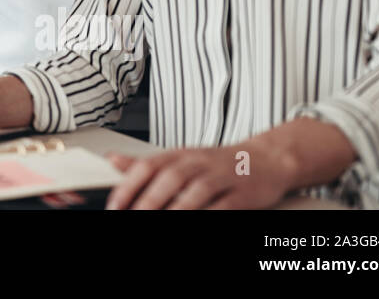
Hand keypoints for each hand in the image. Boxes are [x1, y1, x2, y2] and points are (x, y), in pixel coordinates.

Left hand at [104, 144, 294, 209]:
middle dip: (149, 201)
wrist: (266, 159)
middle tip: (134, 216)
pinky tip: (198, 222)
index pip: (148, 165)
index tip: (114, 206)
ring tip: (159, 223)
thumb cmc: (217, 163)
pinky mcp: (243, 193)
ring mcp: (222, 177)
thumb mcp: (180, 157)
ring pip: (197, 191)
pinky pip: (225, 205)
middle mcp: (198, 163)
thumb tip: (112, 159)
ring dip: (177, 210)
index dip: (128, 186)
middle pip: (170, 178)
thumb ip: (147, 163)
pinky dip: (210, 215)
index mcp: (179, 155)